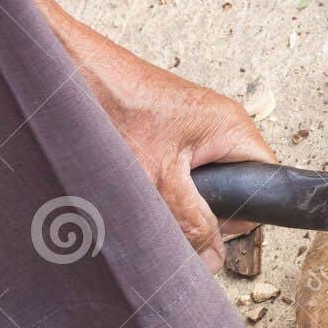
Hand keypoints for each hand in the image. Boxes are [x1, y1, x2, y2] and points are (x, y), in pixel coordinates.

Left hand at [15, 0, 273, 272]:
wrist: (60, 67)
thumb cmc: (109, 102)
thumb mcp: (158, 180)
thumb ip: (191, 224)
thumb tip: (212, 260)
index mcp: (231, 127)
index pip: (267, 184)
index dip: (243, 215)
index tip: (213, 227)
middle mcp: (218, 123)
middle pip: (233, 188)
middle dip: (204, 210)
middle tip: (170, 209)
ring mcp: (191, 125)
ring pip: (200, 182)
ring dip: (174, 198)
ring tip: (144, 190)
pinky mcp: (164, 129)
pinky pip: (176, 170)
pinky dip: (156, 183)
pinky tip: (132, 180)